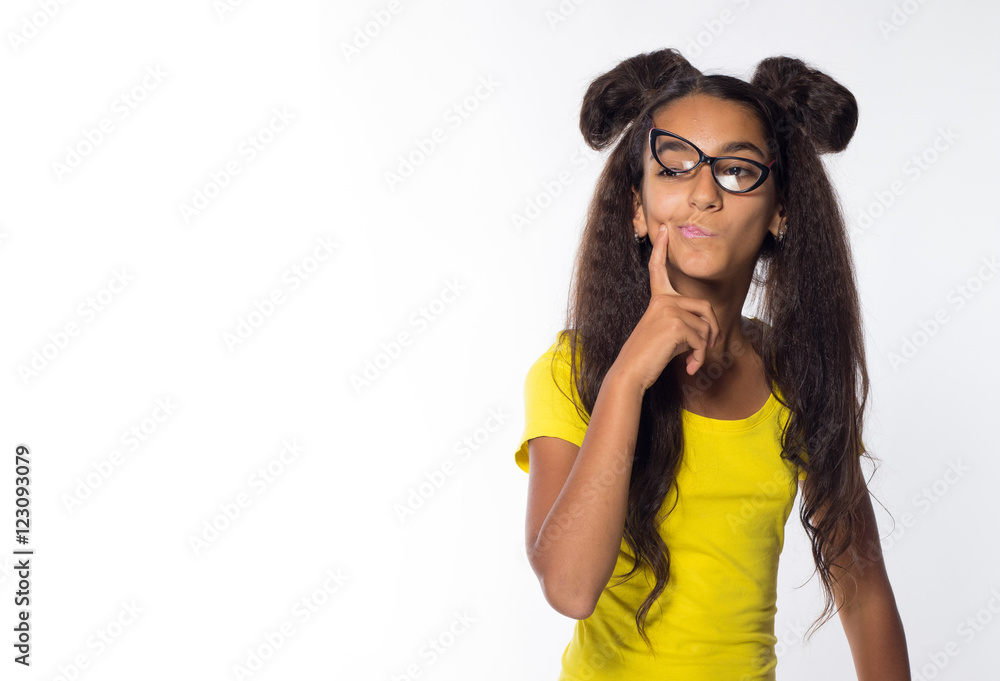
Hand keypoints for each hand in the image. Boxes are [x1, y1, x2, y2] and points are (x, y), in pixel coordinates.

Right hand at [611, 226, 720, 391]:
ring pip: (705, 328)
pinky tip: (689, 368)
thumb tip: (711, 332)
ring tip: (692, 362)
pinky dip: (700, 357)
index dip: (661, 249)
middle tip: (710, 347)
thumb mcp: (666, 335)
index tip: (665, 230)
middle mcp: (663, 300)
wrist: (631, 372)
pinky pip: (702, 340)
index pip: (658, 270)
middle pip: (704, 307)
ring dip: (704, 350)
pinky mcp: (676, 324)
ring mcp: (669, 310)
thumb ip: (683, 324)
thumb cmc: (648, 357)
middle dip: (713, 330)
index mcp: (658, 300)